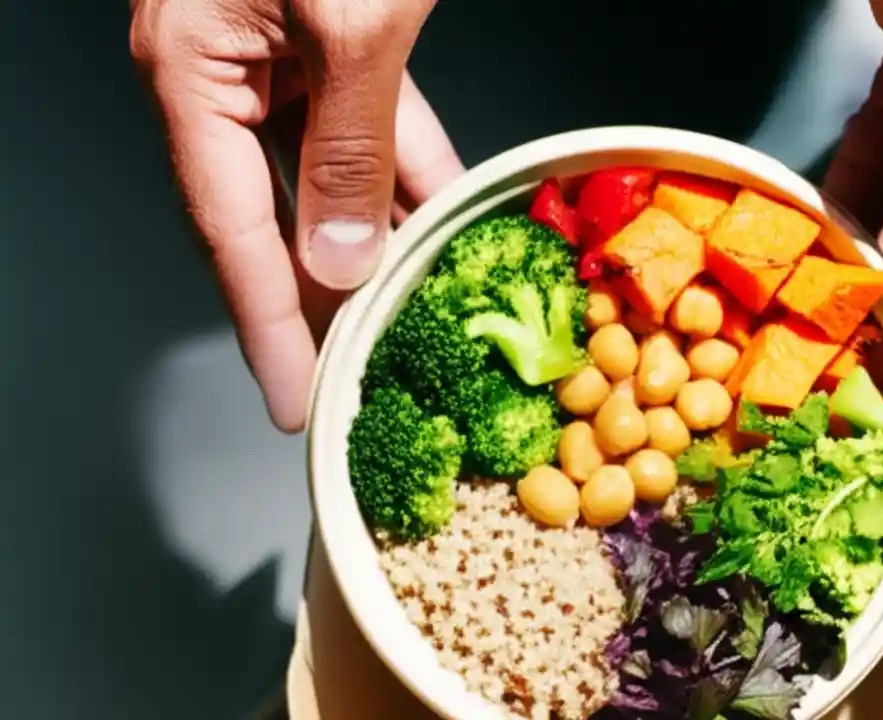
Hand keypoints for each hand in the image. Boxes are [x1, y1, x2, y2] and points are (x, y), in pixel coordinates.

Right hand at [130, 0, 463, 432]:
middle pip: (273, 216)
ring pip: (329, 174)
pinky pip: (370, 121)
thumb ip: (349, 141)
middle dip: (326, 297)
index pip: (229, 230)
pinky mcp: (328, 35)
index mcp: (191, 67)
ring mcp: (275, 52)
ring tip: (411, 314)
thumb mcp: (351, 23)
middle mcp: (222, 67)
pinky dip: (408, 172)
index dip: (267, 327)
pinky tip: (442, 223)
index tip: (296, 401)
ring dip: (377, 241)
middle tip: (360, 374)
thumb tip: (343, 257)